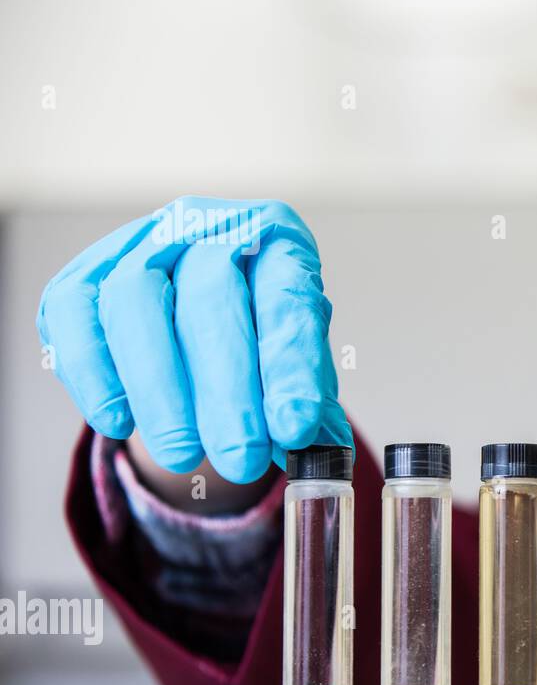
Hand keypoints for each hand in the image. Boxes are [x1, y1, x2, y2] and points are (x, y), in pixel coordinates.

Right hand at [37, 197, 351, 483]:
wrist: (198, 315)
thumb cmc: (260, 337)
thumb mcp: (298, 363)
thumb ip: (308, 402)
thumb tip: (314, 447)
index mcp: (276, 238)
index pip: (286, 298)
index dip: (290, 367)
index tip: (294, 429)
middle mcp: (206, 226)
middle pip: (210, 295)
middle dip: (226, 389)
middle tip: (241, 458)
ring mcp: (138, 242)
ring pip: (134, 300)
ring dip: (158, 388)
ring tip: (184, 456)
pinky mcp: (83, 273)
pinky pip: (75, 315)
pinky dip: (94, 374)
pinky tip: (120, 424)